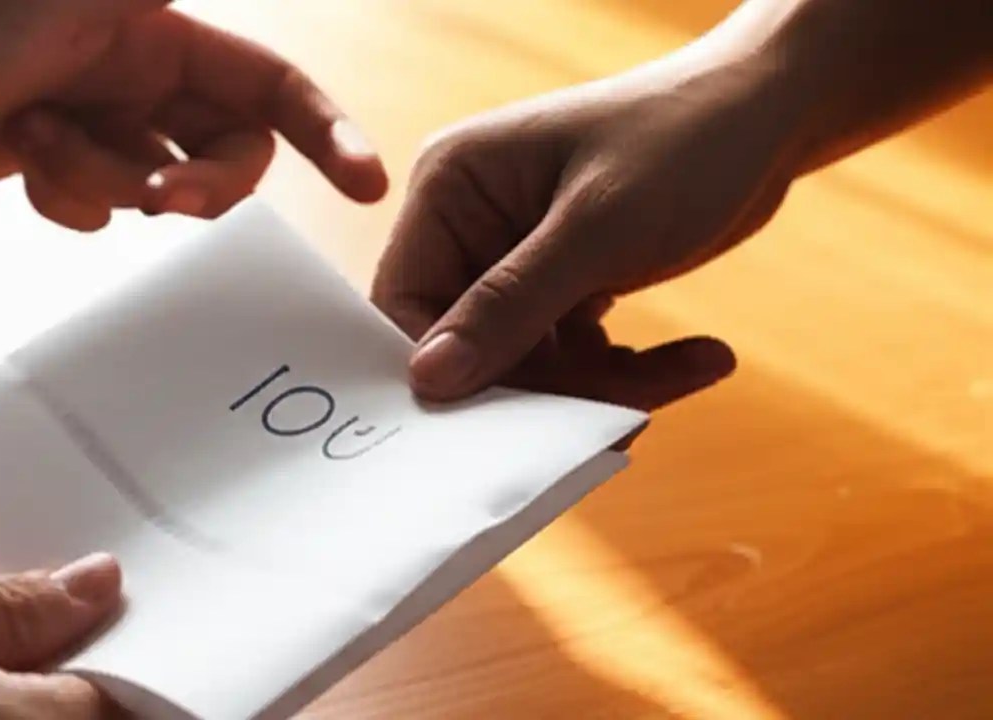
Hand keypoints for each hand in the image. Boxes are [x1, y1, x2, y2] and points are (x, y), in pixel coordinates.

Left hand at [0, 0, 387, 229]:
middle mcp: (138, 70)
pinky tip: (18, 158)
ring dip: (104, 179)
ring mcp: (100, 119)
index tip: (366, 183)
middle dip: (199, 179)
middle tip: (163, 197)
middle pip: (227, 151)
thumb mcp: (69, 0)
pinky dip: (68, 196)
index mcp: (157, 26)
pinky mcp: (60, 162)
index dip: (327, 131)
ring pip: (160, 187)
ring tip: (35, 141)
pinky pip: (103, 209)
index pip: (270, 86)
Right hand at [372, 53, 805, 408]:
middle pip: (470, 342)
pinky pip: (573, 352)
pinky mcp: (565, 282)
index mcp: (451, 188)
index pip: (407, 300)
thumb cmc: (682, 142)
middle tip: (623, 412)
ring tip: (690, 371)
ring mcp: (519, 256)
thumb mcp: (596, 228)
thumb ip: (509, 305)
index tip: (497, 425)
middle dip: (545, 384)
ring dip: (601, 384)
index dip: (443, 367)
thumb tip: (426, 380)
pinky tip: (695, 358)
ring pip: (528, 360)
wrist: (772, 114)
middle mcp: (472, 223)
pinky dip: (626, 368)